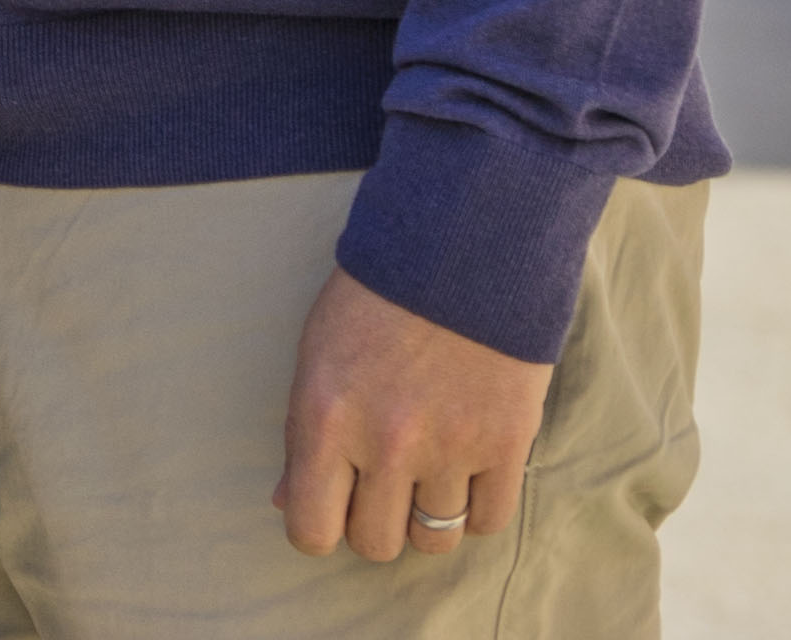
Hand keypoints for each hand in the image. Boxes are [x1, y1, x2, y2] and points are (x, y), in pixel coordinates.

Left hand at [274, 267, 547, 565]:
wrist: (461, 248)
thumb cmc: (374, 301)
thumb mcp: (317, 357)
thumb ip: (302, 436)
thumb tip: (285, 503)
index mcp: (325, 417)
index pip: (311, 529)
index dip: (319, 528)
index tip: (331, 510)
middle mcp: (385, 442)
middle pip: (376, 544)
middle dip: (375, 522)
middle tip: (381, 485)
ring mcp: (450, 447)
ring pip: (434, 540)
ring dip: (427, 517)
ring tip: (426, 475)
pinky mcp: (505, 444)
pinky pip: (489, 522)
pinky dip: (476, 510)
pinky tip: (466, 476)